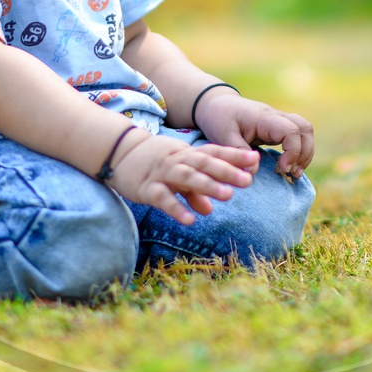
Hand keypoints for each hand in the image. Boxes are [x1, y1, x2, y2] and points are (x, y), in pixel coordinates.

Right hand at [106, 129, 259, 224]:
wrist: (117, 151)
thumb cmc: (152, 161)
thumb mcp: (175, 172)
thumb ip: (193, 192)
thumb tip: (209, 210)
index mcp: (186, 154)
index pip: (213, 152)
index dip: (234, 155)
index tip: (255, 158)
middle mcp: (177, 160)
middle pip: (205, 163)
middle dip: (227, 171)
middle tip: (248, 180)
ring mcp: (162, 173)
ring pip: (187, 177)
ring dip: (208, 186)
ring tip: (228, 195)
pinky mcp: (146, 187)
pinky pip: (163, 198)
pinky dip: (176, 208)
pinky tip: (190, 220)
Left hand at [193, 91, 314, 177]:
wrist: (216, 104)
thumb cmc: (219, 117)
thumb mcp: (223, 135)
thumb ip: (239, 152)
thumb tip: (253, 172)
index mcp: (264, 118)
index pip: (291, 130)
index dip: (293, 152)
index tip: (281, 169)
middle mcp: (276, 117)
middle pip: (305, 128)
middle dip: (305, 152)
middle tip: (292, 173)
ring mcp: (278, 122)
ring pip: (305, 131)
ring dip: (305, 153)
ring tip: (293, 173)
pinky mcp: (277, 128)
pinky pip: (297, 137)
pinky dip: (299, 152)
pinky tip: (288, 167)